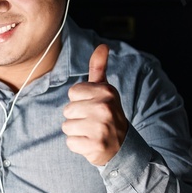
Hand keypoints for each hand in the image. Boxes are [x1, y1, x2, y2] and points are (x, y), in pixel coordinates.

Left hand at [62, 44, 128, 165]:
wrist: (124, 147)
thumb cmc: (108, 115)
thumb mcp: (106, 91)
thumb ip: (99, 68)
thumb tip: (102, 45)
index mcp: (106, 91)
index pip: (72, 92)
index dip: (80, 101)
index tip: (93, 107)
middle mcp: (104, 107)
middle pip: (67, 110)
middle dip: (77, 118)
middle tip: (93, 122)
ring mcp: (101, 127)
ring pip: (67, 127)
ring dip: (76, 132)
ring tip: (91, 133)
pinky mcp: (95, 145)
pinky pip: (70, 143)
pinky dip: (78, 146)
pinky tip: (91, 144)